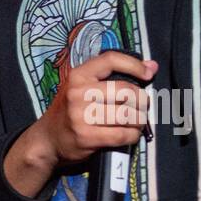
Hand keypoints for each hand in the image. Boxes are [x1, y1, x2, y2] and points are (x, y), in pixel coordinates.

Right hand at [37, 52, 157, 164]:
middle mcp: (78, 93)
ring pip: (127, 114)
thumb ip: (114, 76)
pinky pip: (122, 135)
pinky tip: (131, 134)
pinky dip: (132, 135)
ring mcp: (81, 116)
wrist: (47, 140)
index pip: (111, 60)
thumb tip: (153, 67)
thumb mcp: (83, 86)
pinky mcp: (87, 137)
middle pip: (125, 90)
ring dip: (140, 120)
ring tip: (138, 121)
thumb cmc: (70, 110)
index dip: (135, 65)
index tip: (148, 74)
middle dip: (142, 100)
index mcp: (78, 75)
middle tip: (143, 106)